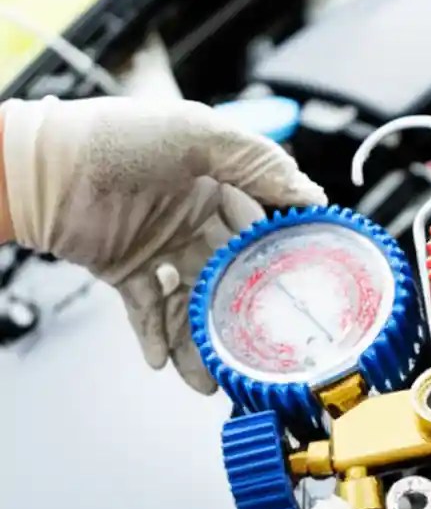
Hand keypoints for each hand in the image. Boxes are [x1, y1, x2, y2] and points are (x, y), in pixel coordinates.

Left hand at [0, 96, 325, 391]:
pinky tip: (164, 359)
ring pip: (193, 301)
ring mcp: (160, 246)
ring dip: (202, 339)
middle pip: (231, 273)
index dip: (280, 253)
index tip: (301, 283)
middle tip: (263, 346)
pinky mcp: (124, 269)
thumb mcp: (198, 133)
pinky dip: (157, 336)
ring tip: (212, 374)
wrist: (41, 169)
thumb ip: (258, 162)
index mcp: (217, 183)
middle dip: (246, 313)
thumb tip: (310, 195)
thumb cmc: (114, 138)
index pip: (262, 225)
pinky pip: (149, 310)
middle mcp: (193, 217)